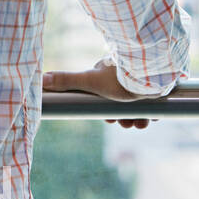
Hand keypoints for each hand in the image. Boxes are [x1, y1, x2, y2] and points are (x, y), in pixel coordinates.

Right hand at [41, 57, 161, 128]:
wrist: (152, 75)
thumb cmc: (118, 78)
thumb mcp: (88, 81)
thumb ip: (65, 81)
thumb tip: (39, 78)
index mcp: (107, 73)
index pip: (104, 97)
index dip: (106, 112)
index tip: (109, 120)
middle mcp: (124, 76)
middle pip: (121, 103)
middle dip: (123, 117)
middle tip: (126, 124)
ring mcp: (142, 81)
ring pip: (138, 105)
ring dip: (137, 118)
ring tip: (139, 124)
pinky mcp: (159, 86)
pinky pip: (155, 102)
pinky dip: (152, 112)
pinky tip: (152, 117)